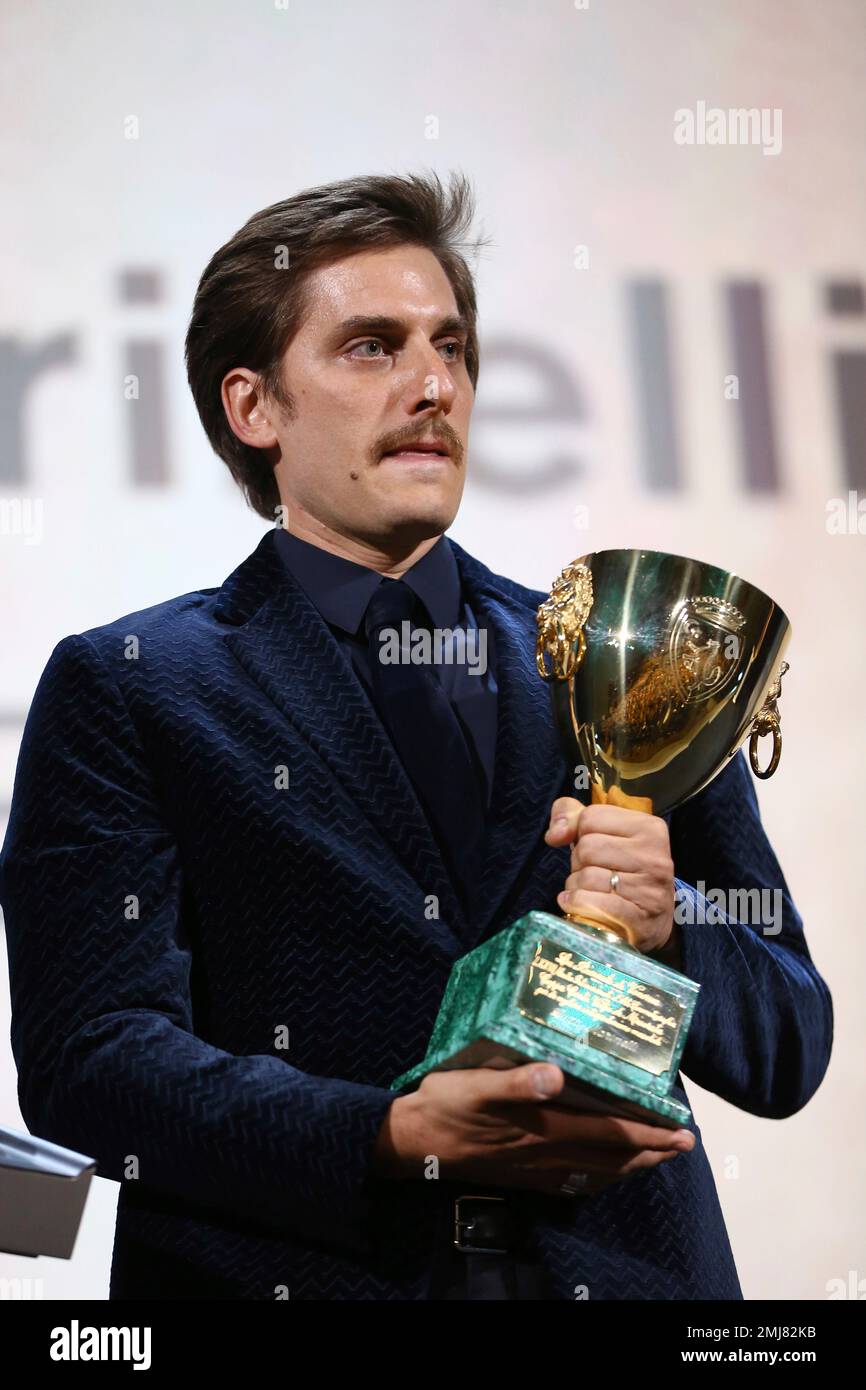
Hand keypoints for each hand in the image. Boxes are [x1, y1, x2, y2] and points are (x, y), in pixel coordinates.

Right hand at [371, 1064, 694, 1196]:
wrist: (412, 1143)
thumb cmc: (443, 1104)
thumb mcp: (473, 1084)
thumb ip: (514, 1080)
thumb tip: (555, 1074)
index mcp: (541, 1126)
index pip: (607, 1131)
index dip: (646, 1131)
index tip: (680, 1129)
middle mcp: (545, 1151)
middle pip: (611, 1156)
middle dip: (651, 1150)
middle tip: (684, 1144)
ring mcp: (535, 1168)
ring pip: (596, 1171)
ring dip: (632, 1166)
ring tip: (658, 1158)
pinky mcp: (522, 1175)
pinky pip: (572, 1182)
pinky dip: (599, 1179)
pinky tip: (604, 1176)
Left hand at [544, 797, 678, 957]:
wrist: (651, 922)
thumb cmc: (623, 872)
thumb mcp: (605, 834)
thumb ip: (573, 817)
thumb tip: (555, 834)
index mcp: (650, 828)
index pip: (591, 817)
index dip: (581, 834)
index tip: (595, 848)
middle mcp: (654, 857)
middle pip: (587, 847)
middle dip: (579, 862)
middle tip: (593, 872)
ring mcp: (649, 890)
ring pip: (587, 877)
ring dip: (577, 886)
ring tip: (591, 891)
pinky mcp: (638, 920)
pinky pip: (591, 903)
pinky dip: (577, 904)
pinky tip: (579, 905)